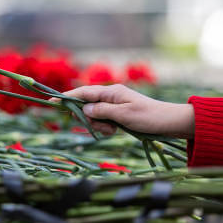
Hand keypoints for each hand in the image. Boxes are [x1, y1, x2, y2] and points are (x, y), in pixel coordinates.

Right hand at [53, 84, 193, 137]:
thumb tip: (84, 108)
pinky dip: (106, 128)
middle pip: (87, 106)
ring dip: (100, 126)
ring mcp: (114, 105)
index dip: (67, 97)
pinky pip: (103, 121)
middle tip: (105, 127)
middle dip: (90, 118)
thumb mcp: (124, 115)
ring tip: (115, 130)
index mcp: (111, 92)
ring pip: (94, 116)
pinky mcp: (118, 114)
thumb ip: (102, 111)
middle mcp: (110, 96)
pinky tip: (117, 131)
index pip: (83, 93)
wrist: (169, 122)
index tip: (52, 101)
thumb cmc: (149, 117)